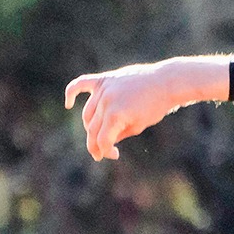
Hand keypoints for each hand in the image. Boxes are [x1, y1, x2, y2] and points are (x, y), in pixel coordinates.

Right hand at [64, 59, 207, 160]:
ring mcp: (103, 89)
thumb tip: (105, 141)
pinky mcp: (104, 79)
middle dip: (96, 143)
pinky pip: (82, 84)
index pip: (102, 140)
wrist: (165, 82)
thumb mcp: (139, 125)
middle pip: (92, 128)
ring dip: (90, 126)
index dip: (105, 151)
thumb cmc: (156, 106)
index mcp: (116, 116)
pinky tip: (68, 104)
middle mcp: (106, 102)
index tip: (114, 155)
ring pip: (88, 112)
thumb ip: (119, 133)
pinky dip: (72, 92)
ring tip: (97, 135)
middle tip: (102, 153)